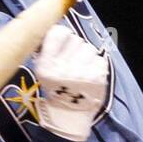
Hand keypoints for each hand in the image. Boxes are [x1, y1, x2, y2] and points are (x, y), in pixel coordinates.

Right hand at [34, 24, 109, 141]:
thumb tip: (55, 26)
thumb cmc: (56, 89)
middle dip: (74, 48)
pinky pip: (99, 59)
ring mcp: (82, 73)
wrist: (70, 115)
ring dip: (86, 56)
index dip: (62, 35)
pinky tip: (89, 75)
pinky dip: (95, 65)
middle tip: (72, 61)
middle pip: (76, 39)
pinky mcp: (98, 77)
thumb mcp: (42, 70)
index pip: (59, 32)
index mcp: (47, 65)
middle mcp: (64, 68)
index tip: (63, 42)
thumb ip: (48, 48)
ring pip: (89, 48)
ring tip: (81, 69)